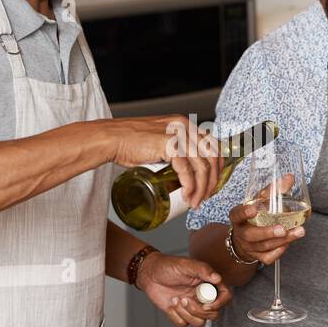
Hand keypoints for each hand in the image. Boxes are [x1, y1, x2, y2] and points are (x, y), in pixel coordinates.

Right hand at [103, 115, 222, 208]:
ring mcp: (178, 134)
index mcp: (184, 124)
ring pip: (202, 165)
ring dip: (202, 188)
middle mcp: (184, 126)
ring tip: (195, 202)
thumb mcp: (159, 143)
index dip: (217, 168)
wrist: (111, 139)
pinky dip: (190, 186)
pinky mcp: (168, 144)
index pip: (212, 146)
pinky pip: (186, 169)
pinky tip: (187, 196)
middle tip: (205, 197)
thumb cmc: (129, 143)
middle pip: (212, 156)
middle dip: (212, 181)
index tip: (212, 185)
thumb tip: (182, 171)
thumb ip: (172, 151)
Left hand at [135, 252, 232, 326]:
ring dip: (186, 314)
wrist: (149, 274)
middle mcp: (202, 297)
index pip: (225, 296)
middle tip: (185, 300)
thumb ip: (203, 270)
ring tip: (176, 300)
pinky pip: (183, 324)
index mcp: (208, 284)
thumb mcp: (186, 265)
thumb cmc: (168, 266)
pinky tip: (170, 303)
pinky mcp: (180, 313)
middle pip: (213, 314)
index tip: (207, 305)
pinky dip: (175, 315)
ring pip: (199, 322)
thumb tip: (218, 278)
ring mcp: (192, 306)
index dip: (220, 303)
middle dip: (199, 311)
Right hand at [229, 174, 305, 265]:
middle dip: (267, 232)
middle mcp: (241, 233)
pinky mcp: (257, 257)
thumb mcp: (260, 201)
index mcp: (238, 218)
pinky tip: (288, 243)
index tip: (253, 209)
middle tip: (282, 229)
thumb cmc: (255, 216)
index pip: (237, 214)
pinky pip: (268, 257)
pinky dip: (279, 251)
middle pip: (251, 235)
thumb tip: (290, 177)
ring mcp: (248, 247)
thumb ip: (273, 190)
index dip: (244, 212)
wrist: (246, 239)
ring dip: (282, 240)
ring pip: (264, 246)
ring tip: (298, 232)